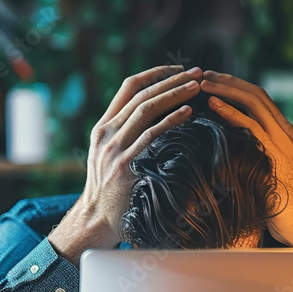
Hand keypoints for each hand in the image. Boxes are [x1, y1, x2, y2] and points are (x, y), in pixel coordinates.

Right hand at [48, 65, 202, 263]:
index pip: (129, 87)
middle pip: (141, 94)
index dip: (155, 74)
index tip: (178, 69)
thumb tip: (157, 117)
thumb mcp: (108, 158)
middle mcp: (107, 134)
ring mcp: (114, 149)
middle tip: (197, 73)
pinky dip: (170, 120)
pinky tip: (188, 112)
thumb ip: (126, 137)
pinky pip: (151, 135)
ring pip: (146, 109)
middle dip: (172, 80)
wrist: (95, 221)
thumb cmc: (110, 193)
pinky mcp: (126, 165)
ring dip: (175, 94)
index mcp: (103, 128)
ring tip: (197, 87)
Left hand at [200, 71, 292, 247]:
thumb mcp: (259, 171)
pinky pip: (251, 126)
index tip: (211, 81)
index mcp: (282, 134)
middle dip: (228, 81)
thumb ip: (247, 154)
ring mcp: (282, 141)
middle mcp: (284, 132)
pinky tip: (213, 105)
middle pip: (256, 93)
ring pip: (254, 102)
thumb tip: (218, 147)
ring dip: (226, 89)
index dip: (233, 86)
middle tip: (203, 74)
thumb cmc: (274, 204)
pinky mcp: (276, 153)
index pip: (257, 99)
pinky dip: (231, 112)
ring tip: (204, 83)